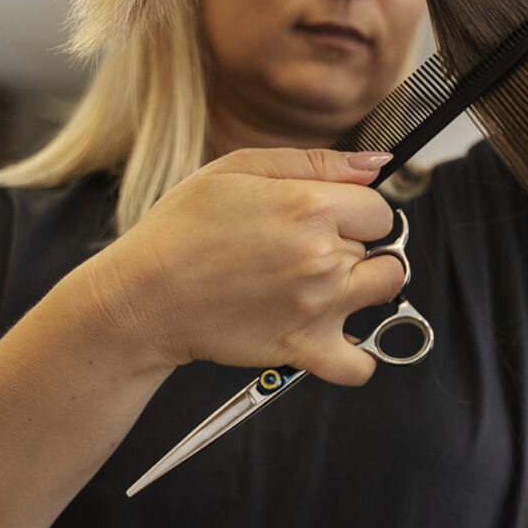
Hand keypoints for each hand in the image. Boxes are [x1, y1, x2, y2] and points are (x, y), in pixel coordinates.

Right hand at [85, 149, 407, 384]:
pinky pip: (361, 364)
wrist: (145, 295)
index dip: (357, 214)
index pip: (381, 211)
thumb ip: (317, 163)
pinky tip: (335, 338)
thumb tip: (376, 165)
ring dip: (361, 290)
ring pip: (382, 294)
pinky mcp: (305, 349)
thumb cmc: (182, 230)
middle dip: (352, 249)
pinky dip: (357, 358)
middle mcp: (323, 257)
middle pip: (381, 250)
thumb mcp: (239, 169)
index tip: (329, 221)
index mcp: (310, 207)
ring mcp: (319, 306)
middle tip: (307, 253)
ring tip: (320, 287)